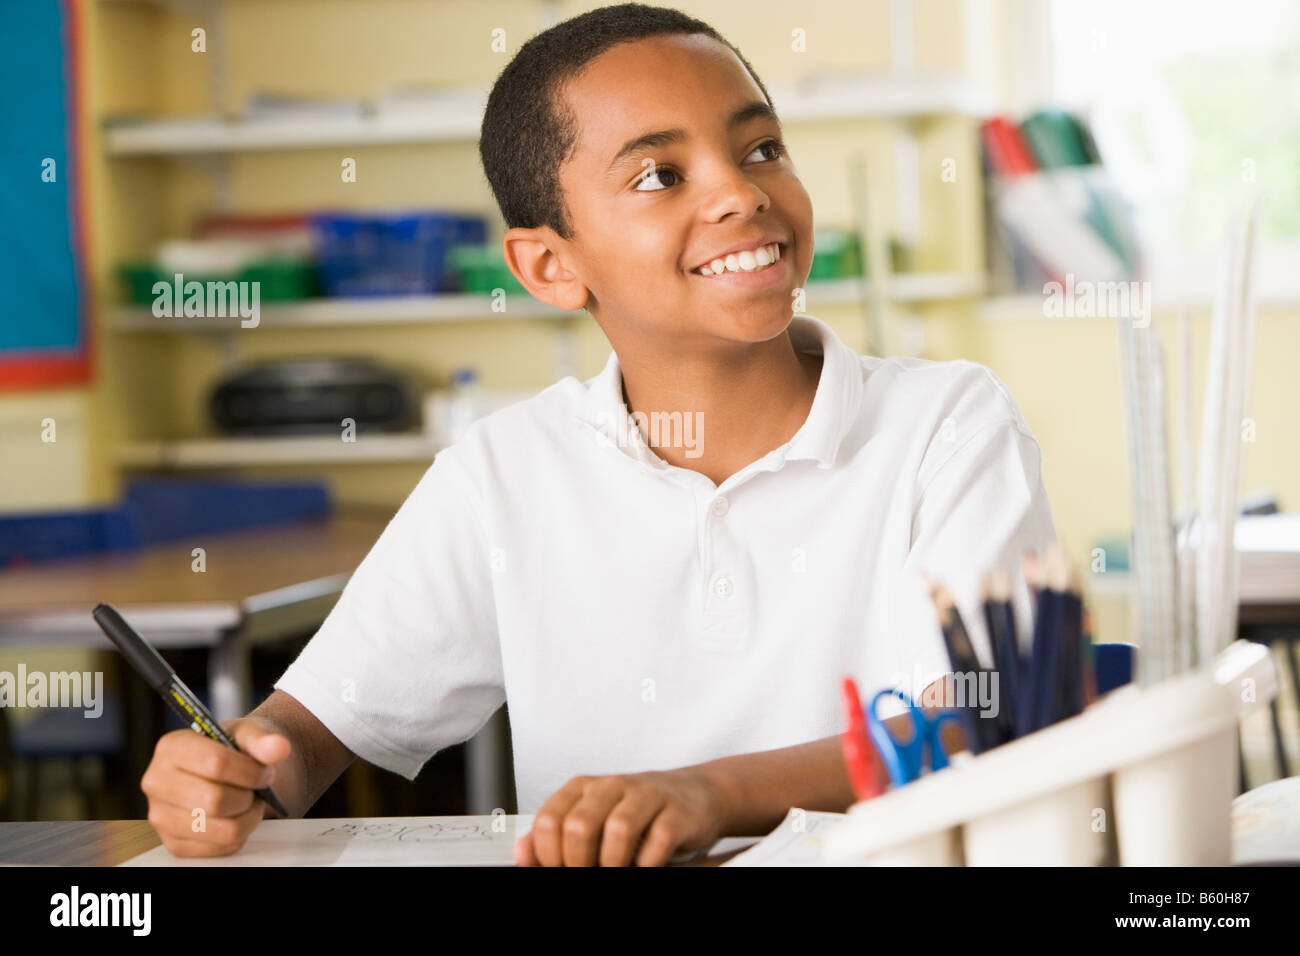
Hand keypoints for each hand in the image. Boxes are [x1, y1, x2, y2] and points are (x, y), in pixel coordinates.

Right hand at [141, 718, 290, 856]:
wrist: (227, 773)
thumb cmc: (234, 751)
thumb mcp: (248, 735)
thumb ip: (263, 739)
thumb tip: (279, 747)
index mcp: (171, 747)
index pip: (215, 763)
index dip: (250, 771)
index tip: (265, 772)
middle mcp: (157, 782)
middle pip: (215, 800)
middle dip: (248, 796)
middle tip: (257, 789)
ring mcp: (160, 816)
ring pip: (220, 829)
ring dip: (248, 818)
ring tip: (251, 803)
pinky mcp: (174, 843)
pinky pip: (218, 848)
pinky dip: (239, 836)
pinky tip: (237, 818)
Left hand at [513, 768, 728, 865]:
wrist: (695, 795)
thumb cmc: (637, 812)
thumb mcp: (592, 818)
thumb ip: (554, 836)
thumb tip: (521, 854)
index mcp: (583, 788)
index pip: (550, 819)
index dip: (549, 855)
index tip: (559, 870)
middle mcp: (612, 786)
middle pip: (580, 825)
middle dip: (578, 864)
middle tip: (588, 875)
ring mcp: (647, 796)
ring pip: (619, 830)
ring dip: (613, 864)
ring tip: (616, 871)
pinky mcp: (677, 812)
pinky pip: (658, 840)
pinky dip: (647, 863)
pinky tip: (643, 866)